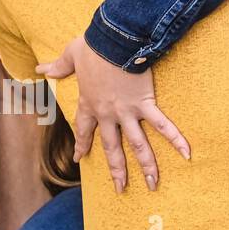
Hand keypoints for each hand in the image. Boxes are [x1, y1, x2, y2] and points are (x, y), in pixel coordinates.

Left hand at [37, 36, 189, 192]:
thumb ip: (58, 66)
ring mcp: (127, 111)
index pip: (83, 129)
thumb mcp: (71, 56)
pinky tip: (187, 154)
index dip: (81, 144)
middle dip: (116, 169)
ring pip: (136, 144)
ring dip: (146, 165)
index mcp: (89, 103)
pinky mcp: (145, 104)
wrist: (115, 40)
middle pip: (111, 146)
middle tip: (120, 189)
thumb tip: (40, 69)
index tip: (79, 158)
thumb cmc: (93, 46)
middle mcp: (107, 113)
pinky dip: (175, 139)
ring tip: (152, 184)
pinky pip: (162, 125)